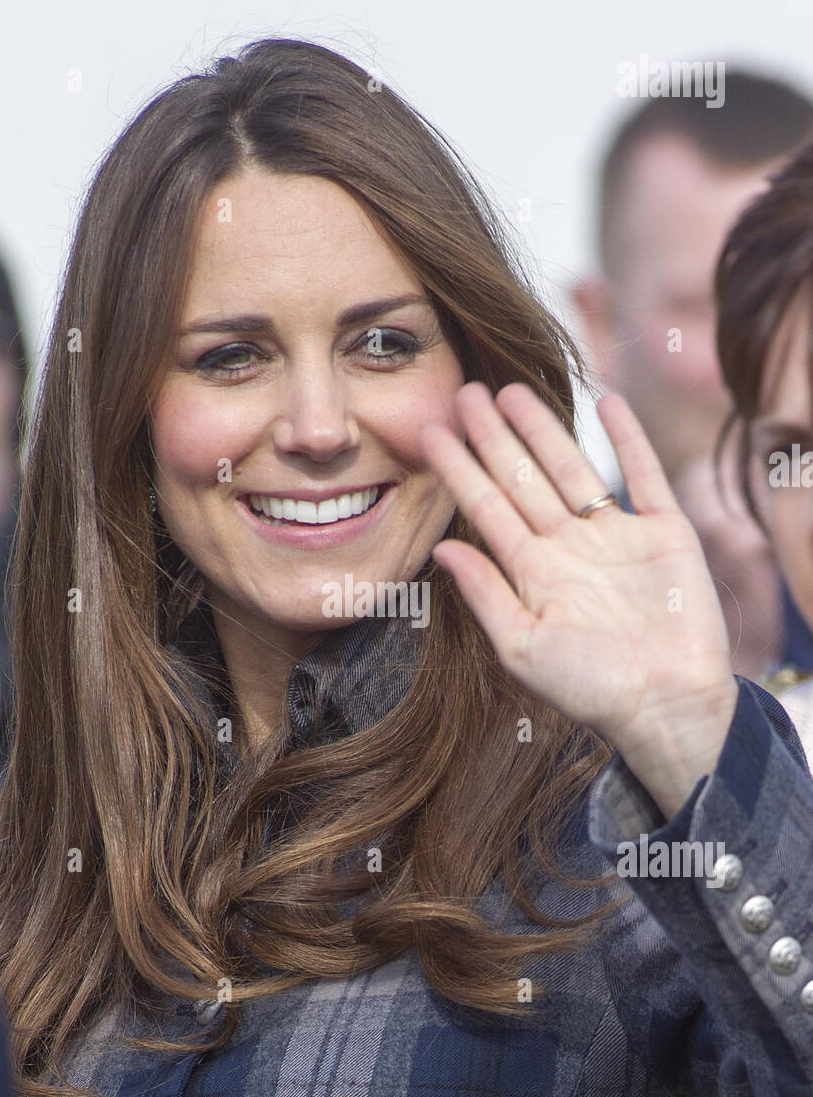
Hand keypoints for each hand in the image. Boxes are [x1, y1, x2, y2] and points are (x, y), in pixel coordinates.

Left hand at [418, 382, 738, 816]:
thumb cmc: (590, 689)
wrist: (666, 706)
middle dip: (493, 437)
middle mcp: (570, 548)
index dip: (460, 470)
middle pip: (524, 479)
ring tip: (512, 390)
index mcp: (534, 574)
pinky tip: (607, 403)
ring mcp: (616, 537)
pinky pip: (644, 475)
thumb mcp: (522, 647)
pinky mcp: (664, 534)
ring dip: (545, 429)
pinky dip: (629, 439)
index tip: (430, 432)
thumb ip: (485, 593)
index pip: (488, 509)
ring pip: (573, 469)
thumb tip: (440, 549)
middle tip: (463, 391)